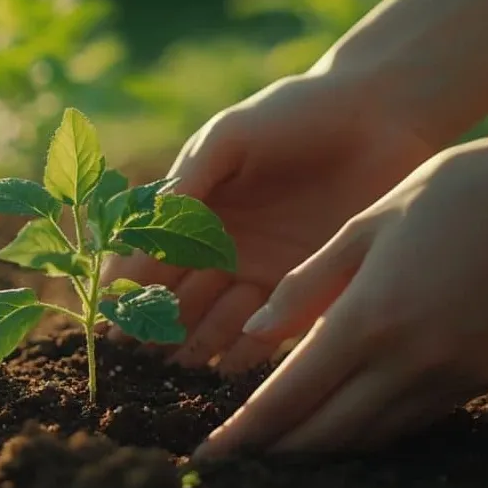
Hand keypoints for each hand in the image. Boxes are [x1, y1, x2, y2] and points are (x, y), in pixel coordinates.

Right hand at [102, 71, 435, 373]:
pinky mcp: (305, 287)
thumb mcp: (229, 137)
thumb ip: (185, 182)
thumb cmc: (295, 112)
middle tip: (135, 361)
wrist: (379, 114)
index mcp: (196, 211)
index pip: (150, 257)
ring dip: (195, 348)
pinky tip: (227, 373)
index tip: (108, 316)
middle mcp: (223, 248)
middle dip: (155, 330)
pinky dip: (246, 354)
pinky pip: (269, 330)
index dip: (127, 288)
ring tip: (177, 374)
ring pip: (217, 323)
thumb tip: (136, 233)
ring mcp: (263, 271)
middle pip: (178, 300)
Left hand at [192, 132, 487, 457]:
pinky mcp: (487, 377)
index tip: (211, 452)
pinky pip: (415, 419)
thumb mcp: (365, 226)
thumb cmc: (451, 192)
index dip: (245, 431)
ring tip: (289, 440)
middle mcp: (410, 360)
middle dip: (277, 449)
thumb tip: (252, 335)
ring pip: (372, 435)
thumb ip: (305, 286)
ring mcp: (453, 375)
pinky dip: (373, 427)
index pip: (288, 397)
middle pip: (327, 432)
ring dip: (324, 444)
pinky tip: (352, 413)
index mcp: (368, 316)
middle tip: (243, 452)